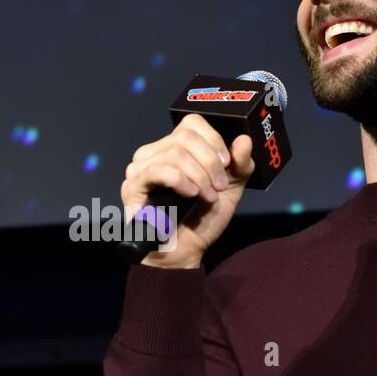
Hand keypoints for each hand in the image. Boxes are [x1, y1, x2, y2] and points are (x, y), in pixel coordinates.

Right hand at [121, 114, 255, 269]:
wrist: (185, 252)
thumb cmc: (201, 220)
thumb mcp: (229, 189)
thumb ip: (239, 165)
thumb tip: (244, 139)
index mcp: (175, 147)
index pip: (192, 123)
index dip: (213, 140)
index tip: (227, 164)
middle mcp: (155, 152)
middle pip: (185, 136)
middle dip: (210, 162)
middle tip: (218, 186)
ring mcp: (140, 167)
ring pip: (175, 153)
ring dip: (199, 176)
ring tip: (206, 196)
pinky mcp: (132, 185)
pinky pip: (158, 170)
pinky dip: (181, 181)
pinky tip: (190, 194)